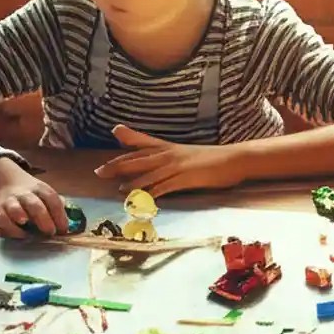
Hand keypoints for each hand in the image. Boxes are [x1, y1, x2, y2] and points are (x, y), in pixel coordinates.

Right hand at [0, 157, 69, 237]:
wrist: (1, 180)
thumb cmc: (29, 193)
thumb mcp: (43, 193)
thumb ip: (55, 205)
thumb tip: (70, 223)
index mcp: (40, 189)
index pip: (53, 200)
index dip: (60, 215)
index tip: (64, 229)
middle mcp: (25, 194)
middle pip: (35, 205)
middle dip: (44, 220)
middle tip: (50, 232)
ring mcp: (10, 201)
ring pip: (15, 209)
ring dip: (22, 218)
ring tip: (30, 230)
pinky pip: (2, 220)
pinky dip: (11, 228)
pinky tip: (21, 235)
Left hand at [94, 125, 244, 197]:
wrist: (235, 160)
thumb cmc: (213, 160)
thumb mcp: (187, 154)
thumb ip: (170, 156)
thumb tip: (158, 163)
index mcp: (169, 148)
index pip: (144, 142)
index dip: (127, 137)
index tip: (114, 132)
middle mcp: (169, 155)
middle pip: (138, 159)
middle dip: (117, 165)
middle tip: (99, 171)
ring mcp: (177, 166)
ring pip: (148, 174)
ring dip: (132, 183)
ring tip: (119, 190)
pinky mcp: (185, 179)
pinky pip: (164, 187)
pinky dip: (151, 194)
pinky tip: (143, 200)